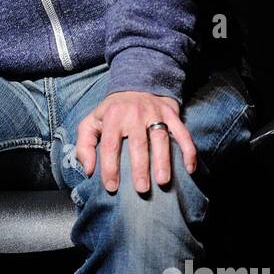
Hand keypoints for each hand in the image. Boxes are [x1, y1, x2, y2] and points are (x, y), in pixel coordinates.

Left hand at [75, 91, 196, 192]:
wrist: (137, 84)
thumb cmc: (112, 111)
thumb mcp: (91, 122)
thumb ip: (84, 145)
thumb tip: (88, 170)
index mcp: (113, 116)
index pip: (111, 145)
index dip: (110, 167)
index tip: (112, 187)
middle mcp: (134, 114)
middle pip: (138, 143)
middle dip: (140, 167)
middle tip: (141, 189)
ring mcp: (155, 113)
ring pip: (161, 138)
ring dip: (163, 160)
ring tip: (163, 181)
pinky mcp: (172, 114)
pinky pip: (183, 133)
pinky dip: (188, 150)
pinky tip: (189, 168)